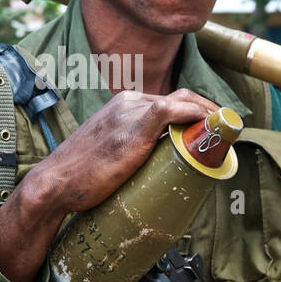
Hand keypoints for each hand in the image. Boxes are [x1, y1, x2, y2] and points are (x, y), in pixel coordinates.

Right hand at [27, 87, 219, 215]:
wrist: (54, 184)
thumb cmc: (79, 177)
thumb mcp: (110, 155)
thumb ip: (130, 152)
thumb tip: (156, 171)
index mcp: (123, 105)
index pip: (170, 101)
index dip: (197, 111)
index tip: (213, 128)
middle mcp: (128, 102)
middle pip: (181, 98)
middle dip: (209, 110)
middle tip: (225, 131)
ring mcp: (130, 112)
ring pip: (183, 102)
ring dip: (209, 114)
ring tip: (225, 133)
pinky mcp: (134, 127)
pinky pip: (174, 111)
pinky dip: (198, 115)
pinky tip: (211, 127)